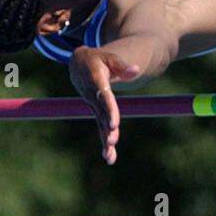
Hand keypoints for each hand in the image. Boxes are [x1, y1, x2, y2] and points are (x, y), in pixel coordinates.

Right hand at [69, 47, 141, 164]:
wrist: (79, 65)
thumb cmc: (97, 59)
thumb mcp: (109, 57)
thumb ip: (122, 65)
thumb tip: (136, 71)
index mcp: (96, 81)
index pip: (103, 97)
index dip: (109, 110)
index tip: (114, 123)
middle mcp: (92, 96)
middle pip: (101, 115)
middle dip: (107, 129)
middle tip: (112, 142)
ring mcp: (93, 106)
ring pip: (100, 124)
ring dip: (105, 140)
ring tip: (109, 156)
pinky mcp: (96, 112)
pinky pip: (100, 128)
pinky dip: (105, 142)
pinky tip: (109, 157)